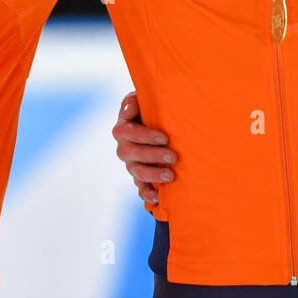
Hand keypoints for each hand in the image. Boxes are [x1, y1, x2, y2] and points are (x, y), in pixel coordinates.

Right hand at [112, 91, 175, 205]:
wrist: (156, 123)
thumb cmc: (150, 108)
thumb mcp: (141, 99)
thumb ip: (134, 101)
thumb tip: (130, 107)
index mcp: (123, 128)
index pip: (129, 133)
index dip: (146, 136)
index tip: (164, 137)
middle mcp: (124, 148)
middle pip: (134, 155)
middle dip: (154, 156)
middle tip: (174, 156)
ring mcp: (131, 164)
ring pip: (137, 172)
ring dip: (153, 175)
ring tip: (171, 176)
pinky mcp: (139, 177)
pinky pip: (140, 188)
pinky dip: (147, 194)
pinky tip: (158, 198)